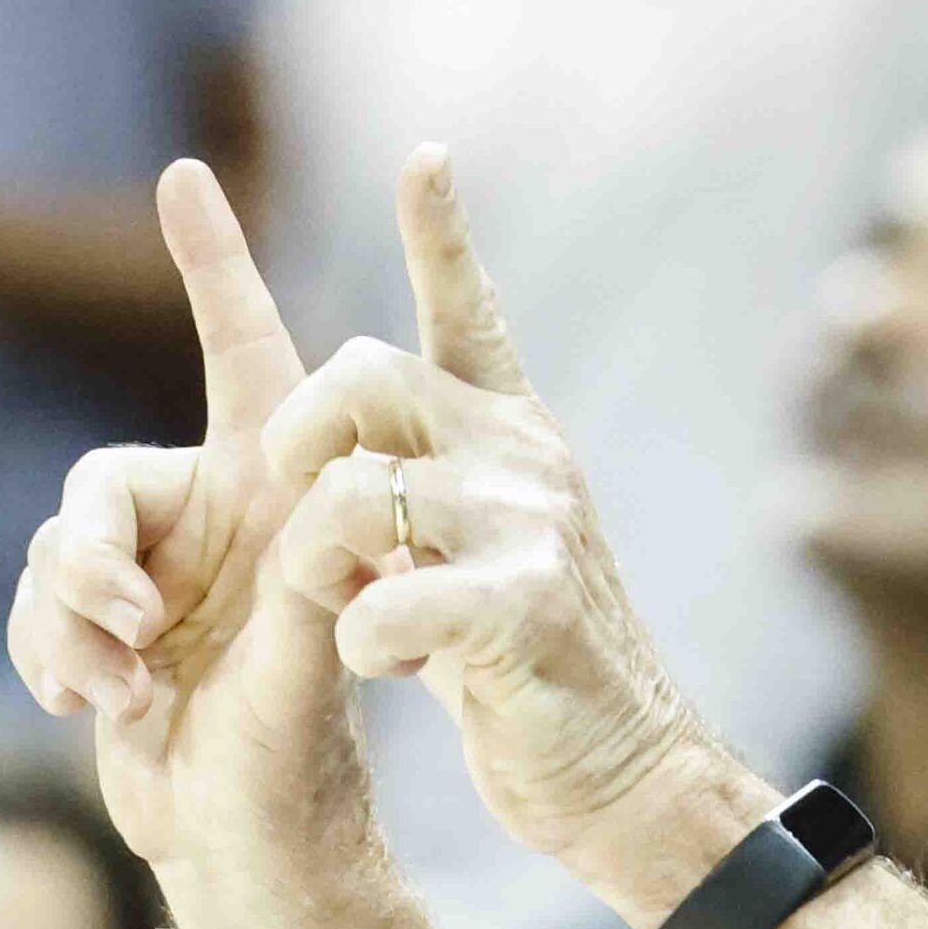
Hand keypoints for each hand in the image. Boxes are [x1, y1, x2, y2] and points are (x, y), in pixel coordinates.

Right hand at [4, 160, 355, 877]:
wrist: (253, 846)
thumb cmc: (307, 757)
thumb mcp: (319, 650)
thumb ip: (315, 570)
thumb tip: (332, 490)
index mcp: (279, 495)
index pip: (246, 359)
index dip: (214, 267)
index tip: (190, 173)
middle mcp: (215, 516)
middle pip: (104, 478)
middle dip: (92, 549)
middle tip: (133, 616)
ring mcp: (153, 570)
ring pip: (58, 546)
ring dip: (72, 615)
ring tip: (124, 679)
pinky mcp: (100, 625)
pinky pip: (37, 605)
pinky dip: (55, 654)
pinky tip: (100, 706)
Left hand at [246, 148, 726, 894]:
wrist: (630, 773)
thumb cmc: (535, 671)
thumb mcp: (468, 557)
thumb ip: (412, 495)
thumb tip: (323, 470)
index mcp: (512, 438)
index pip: (467, 312)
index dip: (441, 231)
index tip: (423, 156)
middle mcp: (528, 459)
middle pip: (364, 373)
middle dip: (298, 437)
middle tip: (298, 508)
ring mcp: (535, 526)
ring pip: (354, 493)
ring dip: (317, 563)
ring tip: (348, 612)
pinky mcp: (528, 605)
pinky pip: (385, 600)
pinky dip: (363, 640)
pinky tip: (394, 666)